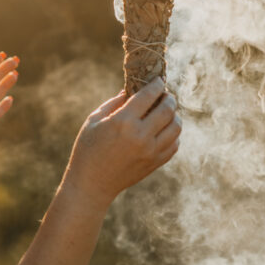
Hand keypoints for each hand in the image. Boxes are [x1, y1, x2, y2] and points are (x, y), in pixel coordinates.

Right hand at [67, 78, 180, 204]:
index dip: (156, 84)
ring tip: (167, 112)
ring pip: (176, 126)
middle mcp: (141, 136)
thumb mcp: (94, 121)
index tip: (158, 80)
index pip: (148, 95)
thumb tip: (130, 89)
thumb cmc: (88, 149)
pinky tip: (164, 130)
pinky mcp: (155, 163)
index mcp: (123, 122)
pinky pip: (174, 144)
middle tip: (165, 95)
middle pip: (167, 109)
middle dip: (168, 98)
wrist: (92, 184)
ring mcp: (151, 151)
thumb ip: (114, 103)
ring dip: (174, 115)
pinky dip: (173, 134)